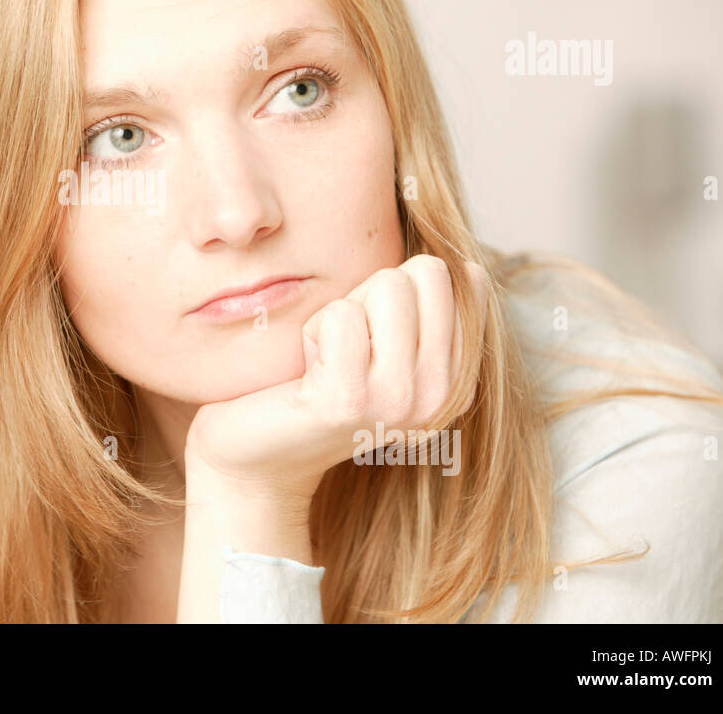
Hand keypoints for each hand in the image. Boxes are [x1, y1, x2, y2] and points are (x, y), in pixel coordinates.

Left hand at [183, 255, 491, 504]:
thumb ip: (425, 308)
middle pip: (425, 274)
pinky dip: (312, 331)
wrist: (255, 457)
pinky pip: (342, 315)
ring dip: (340, 313)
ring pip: (388, 286)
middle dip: (371, 294)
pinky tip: (306, 373)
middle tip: (344, 346)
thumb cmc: (317, 381)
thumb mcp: (385, 344)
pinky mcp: (350, 400)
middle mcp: (441, 395)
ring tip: (326, 360)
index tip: (373, 337)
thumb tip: (466, 266)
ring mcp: (399, 400)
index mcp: (457, 377)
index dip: (399, 290)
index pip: (459, 276)